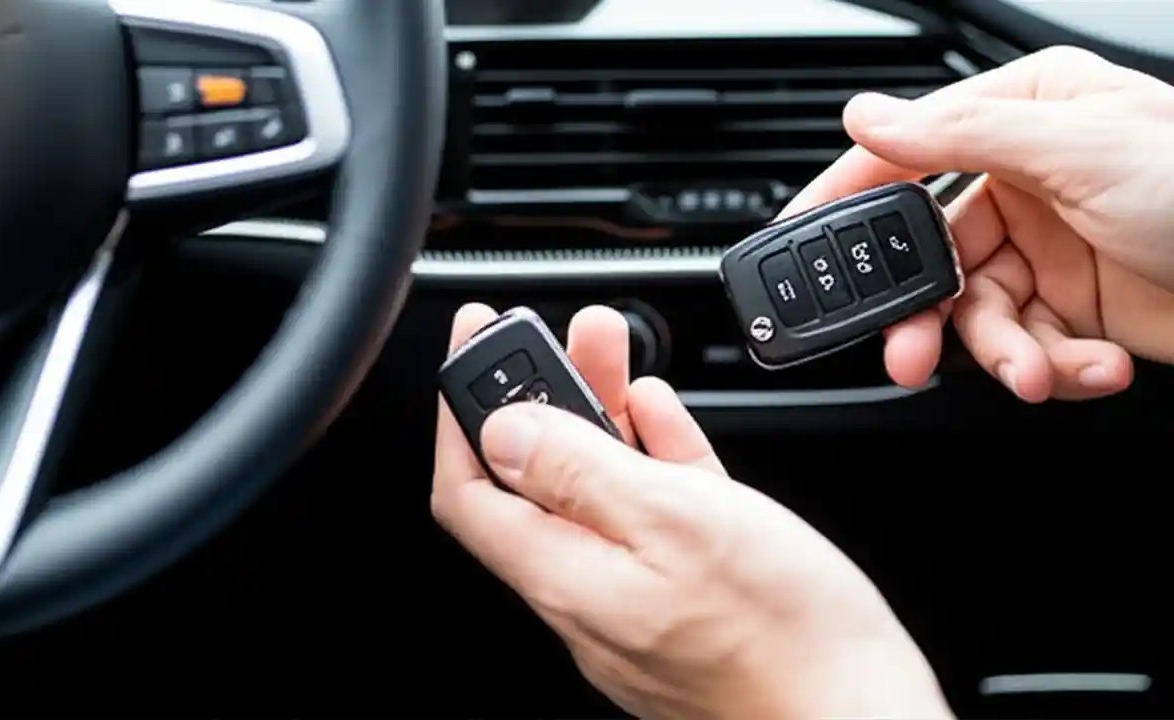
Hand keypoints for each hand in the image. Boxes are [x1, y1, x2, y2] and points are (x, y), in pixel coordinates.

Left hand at [431, 303, 950, 718]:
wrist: (861, 714)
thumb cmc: (784, 637)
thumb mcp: (675, 522)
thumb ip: (580, 472)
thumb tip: (503, 431)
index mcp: (566, 575)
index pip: (472, 489)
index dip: (461, 412)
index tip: (475, 344)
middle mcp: (588, 593)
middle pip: (537, 480)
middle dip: (543, 396)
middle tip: (562, 334)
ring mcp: (636, 597)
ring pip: (597, 491)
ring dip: (599, 417)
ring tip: (613, 353)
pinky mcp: (685, 597)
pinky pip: (648, 519)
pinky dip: (648, 461)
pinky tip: (658, 420)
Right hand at [782, 45, 1173, 401]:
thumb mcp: (1079, 147)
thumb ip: (961, 136)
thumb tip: (867, 118)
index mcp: (1024, 118)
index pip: (909, 154)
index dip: (846, 198)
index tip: (798, 240)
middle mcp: (1029, 183)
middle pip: (935, 256)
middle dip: (928, 314)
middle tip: (912, 353)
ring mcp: (1051, 251)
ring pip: (978, 317)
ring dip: (1003, 355)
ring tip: (1036, 372)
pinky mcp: (1076, 311)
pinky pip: (1027, 349)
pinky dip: (1054, 369)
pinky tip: (1092, 364)